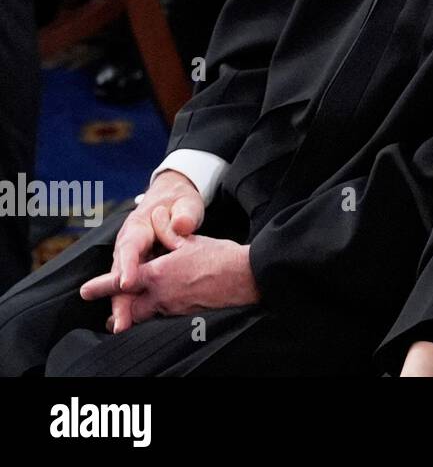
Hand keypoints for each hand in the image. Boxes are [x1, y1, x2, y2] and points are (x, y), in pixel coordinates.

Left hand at [81, 235, 258, 324]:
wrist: (246, 277)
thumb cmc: (220, 256)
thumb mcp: (192, 239)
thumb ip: (170, 231)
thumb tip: (158, 216)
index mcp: (159, 273)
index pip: (123, 281)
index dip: (103, 285)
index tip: (86, 290)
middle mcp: (162, 294)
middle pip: (131, 307)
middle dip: (121, 310)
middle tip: (111, 317)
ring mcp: (175, 307)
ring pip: (148, 314)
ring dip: (139, 314)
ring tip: (132, 316)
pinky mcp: (187, 315)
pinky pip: (166, 316)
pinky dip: (160, 313)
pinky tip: (165, 309)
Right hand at [85, 170, 204, 333]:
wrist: (172, 200)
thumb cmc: (178, 203)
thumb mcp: (185, 204)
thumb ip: (184, 214)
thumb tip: (182, 225)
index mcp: (137, 228)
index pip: (130, 248)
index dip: (127, 266)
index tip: (126, 283)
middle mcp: (129, 245)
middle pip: (120, 273)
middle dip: (119, 298)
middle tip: (121, 322)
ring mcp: (131, 259)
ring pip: (123, 285)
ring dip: (123, 306)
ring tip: (122, 328)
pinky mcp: (139, 269)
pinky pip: (133, 288)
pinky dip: (132, 304)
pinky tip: (131, 323)